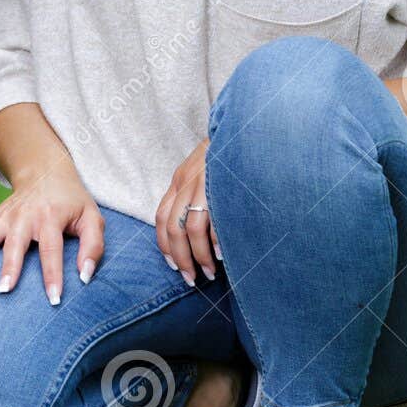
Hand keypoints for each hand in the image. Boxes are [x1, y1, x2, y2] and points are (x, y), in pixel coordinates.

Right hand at [0, 167, 103, 304]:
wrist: (45, 171)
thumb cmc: (73, 202)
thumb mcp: (92, 218)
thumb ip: (93, 246)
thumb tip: (85, 277)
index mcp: (50, 216)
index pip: (51, 249)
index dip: (53, 275)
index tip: (53, 300)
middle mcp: (23, 216)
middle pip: (14, 243)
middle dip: (9, 266)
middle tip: (4, 291)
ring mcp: (2, 218)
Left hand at [156, 138, 218, 284]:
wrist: (245, 127)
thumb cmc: (228, 155)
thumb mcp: (204, 171)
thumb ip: (196, 194)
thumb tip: (196, 232)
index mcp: (179, 180)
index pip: (161, 219)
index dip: (165, 246)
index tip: (173, 265)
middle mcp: (186, 182)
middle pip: (173, 229)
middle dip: (180, 259)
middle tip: (190, 278)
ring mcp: (203, 183)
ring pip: (191, 229)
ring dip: (198, 257)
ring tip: (208, 273)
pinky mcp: (220, 186)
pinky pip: (213, 220)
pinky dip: (215, 242)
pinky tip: (223, 255)